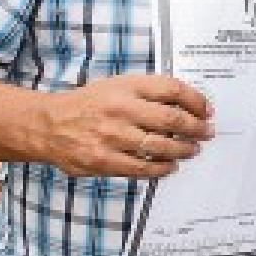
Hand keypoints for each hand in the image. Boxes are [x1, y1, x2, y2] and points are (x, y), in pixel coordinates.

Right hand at [39, 75, 212, 177]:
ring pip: (161, 146)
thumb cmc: (89, 104)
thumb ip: (149, 93)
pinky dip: (162, 169)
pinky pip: (142, 168)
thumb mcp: (118, 86)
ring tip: (193, 150)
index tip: (207, 111)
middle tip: (206, 133)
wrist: (49, 124)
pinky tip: (171, 166)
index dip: (196, 101)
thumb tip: (188, 106)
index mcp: (126, 87)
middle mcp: (120, 109)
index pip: (173, 89)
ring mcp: (112, 136)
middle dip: (196, 128)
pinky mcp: (103, 161)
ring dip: (184, 150)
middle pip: (172, 119)